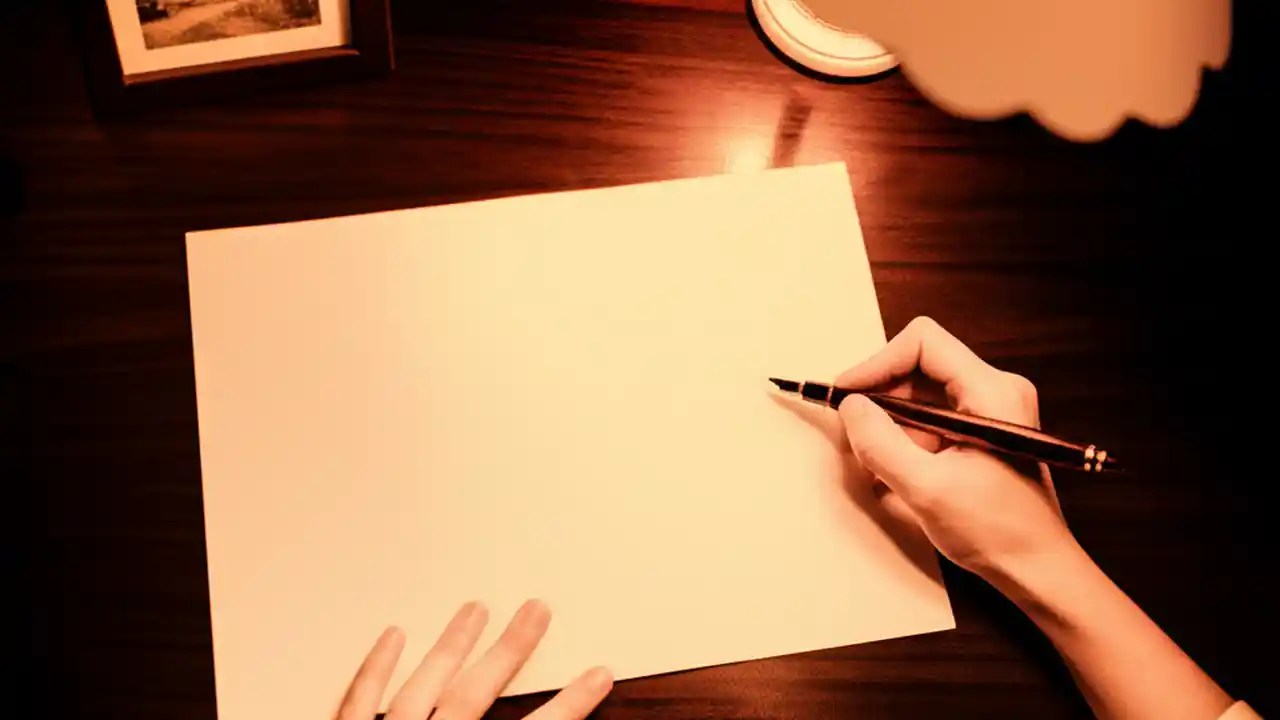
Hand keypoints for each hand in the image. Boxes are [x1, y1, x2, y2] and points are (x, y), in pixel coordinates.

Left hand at [336, 600, 611, 719]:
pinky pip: (358, 703)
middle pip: (474, 694)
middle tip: (536, 609)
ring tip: (475, 609)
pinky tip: (393, 635)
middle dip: (510, 650)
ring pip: (421, 688)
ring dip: (451, 645)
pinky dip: (376, 668)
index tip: (598, 674)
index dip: (570, 704)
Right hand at [836, 317, 1076, 581]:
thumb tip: (849, 406)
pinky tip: (901, 476)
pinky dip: (907, 441)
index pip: (922, 343)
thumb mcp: (926, 489)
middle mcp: (995, 391)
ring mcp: (990, 410)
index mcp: (992, 392)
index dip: (876, 364)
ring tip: (881, 468)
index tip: (846, 395)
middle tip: (856, 436)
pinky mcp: (981, 431)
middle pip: (917, 367)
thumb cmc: (997, 532)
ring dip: (891, 426)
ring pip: (919, 395)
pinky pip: (930, 419)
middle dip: (881, 400)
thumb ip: (881, 444)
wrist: (1038, 569)